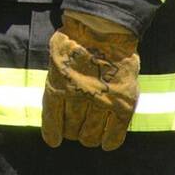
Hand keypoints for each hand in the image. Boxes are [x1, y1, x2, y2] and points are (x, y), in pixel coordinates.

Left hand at [41, 9, 139, 150]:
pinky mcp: (122, 104)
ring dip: (88, 138)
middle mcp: (78, 99)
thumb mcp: (56, 60)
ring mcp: (101, 103)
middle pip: (72, 130)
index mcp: (58, 87)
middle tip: (74, 129)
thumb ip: (55, 80)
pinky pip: (115, 132)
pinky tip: (106, 144)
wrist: (104, 30)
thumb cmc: (75, 40)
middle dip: (72, 132)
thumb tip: (54, 100)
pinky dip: (110, 141)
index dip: (53, 134)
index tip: (54, 141)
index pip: (52, 120)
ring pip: (91, 135)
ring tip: (88, 135)